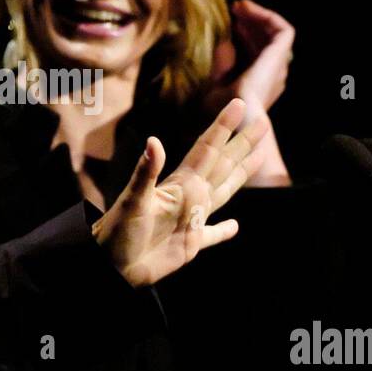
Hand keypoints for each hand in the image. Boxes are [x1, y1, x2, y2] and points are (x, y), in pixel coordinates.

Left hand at [91, 97, 272, 285]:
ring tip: (258, 157)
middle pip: (223, 164)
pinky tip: (235, 226)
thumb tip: (153, 141)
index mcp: (181, 184)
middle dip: (242, 144)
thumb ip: (145, 172)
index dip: (223, 127)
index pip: (207, 149)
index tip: (239, 104)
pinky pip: (212, 235)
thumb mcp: (132, 200)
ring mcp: (191, 220)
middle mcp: (190, 197)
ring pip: (224, 191)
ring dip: (241, 174)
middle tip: (262, 122)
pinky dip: (224, 231)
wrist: (109, 266)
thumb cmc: (117, 232)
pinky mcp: (189, 244)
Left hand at [207, 0, 294, 123]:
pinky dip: (267, 16)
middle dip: (251, 21)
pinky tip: (249, 9)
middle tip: (235, 7)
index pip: (258, 51)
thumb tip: (227, 42)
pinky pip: (283, 30)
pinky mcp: (281, 55)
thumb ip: (221, 64)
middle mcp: (274, 73)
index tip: (231, 21)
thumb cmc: (225, 107)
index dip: (246, 34)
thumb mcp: (216, 83)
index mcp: (261, 82)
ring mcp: (279, 65)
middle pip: (266, 39)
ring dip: (258, 15)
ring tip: (240, 5)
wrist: (238, 113)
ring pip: (275, 32)